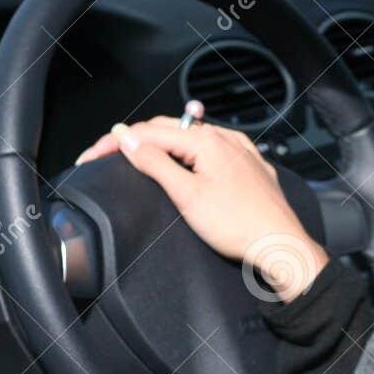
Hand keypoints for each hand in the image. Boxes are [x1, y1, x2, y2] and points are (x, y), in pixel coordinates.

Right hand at [77, 116, 327, 301]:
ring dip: (161, 142)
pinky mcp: (248, 165)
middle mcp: (225, 138)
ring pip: (190, 137)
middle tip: (108, 154)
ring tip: (137, 154)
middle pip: (168, 129)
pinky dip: (187, 151)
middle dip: (136, 139)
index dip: (117, 142)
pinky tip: (181, 161)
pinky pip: (210, 148)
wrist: (280, 244)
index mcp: (208, 141)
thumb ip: (155, 163)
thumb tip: (128, 139)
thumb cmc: (239, 225)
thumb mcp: (187, 195)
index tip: (93, 154)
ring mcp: (240, 150)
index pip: (150, 132)